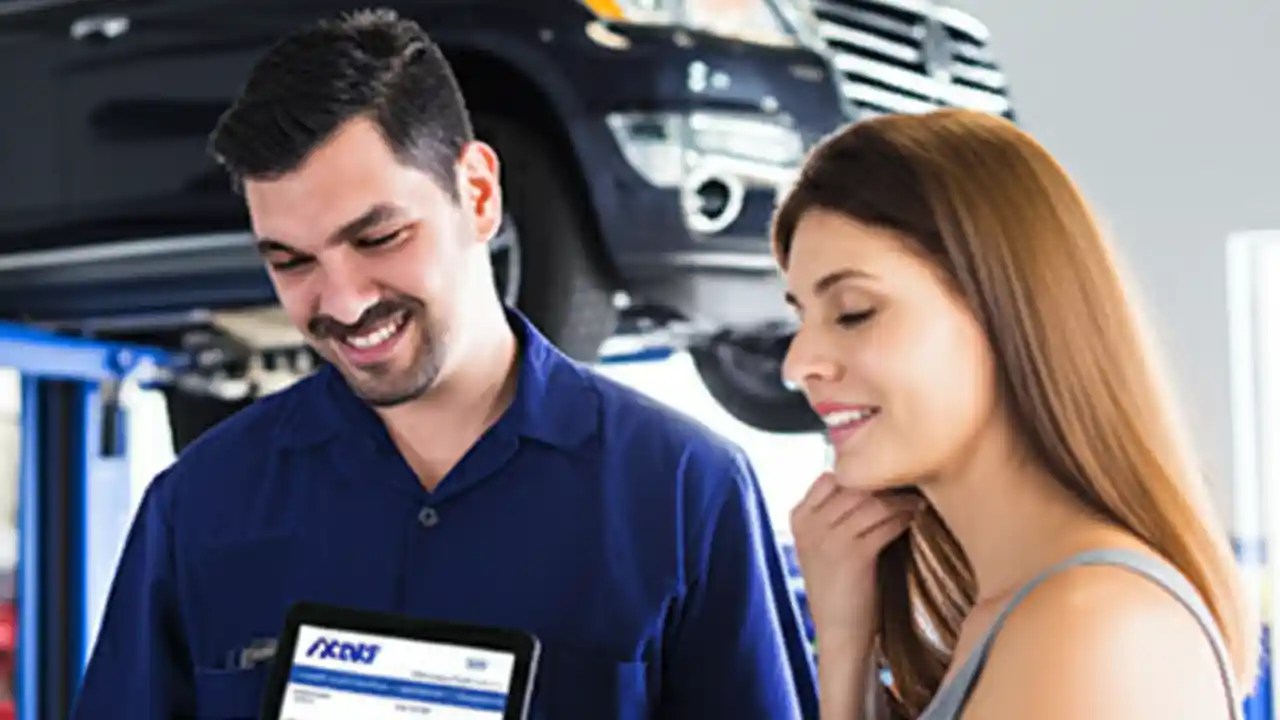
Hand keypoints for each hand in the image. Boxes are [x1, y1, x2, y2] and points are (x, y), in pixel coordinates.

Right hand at [791, 473, 922, 655]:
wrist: (839, 632)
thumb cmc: (838, 586)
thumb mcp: (822, 544)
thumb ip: (834, 513)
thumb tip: (869, 477)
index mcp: (798, 519)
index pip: (829, 477)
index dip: (859, 473)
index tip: (884, 475)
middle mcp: (809, 525)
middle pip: (853, 485)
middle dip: (884, 481)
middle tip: (910, 481)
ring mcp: (828, 539)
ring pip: (872, 501)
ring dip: (900, 498)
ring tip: (917, 499)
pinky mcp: (853, 555)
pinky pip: (885, 523)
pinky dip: (904, 517)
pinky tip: (914, 517)